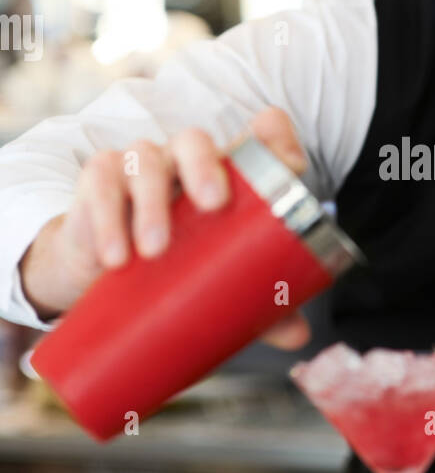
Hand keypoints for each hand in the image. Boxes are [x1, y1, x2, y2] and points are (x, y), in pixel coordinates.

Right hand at [19, 106, 311, 348]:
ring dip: (151, 203)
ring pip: (146, 162)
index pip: (256, 136)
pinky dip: (107, 219)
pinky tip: (115, 256)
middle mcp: (183, 159)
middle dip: (205, 166)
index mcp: (224, 171)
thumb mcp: (217, 282)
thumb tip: (298, 336)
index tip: (291, 166)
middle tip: (215, 204)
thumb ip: (260, 305)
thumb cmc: (175, 263)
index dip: (276, 140)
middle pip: (195, 141)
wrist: (104, 273)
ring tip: (155, 250)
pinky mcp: (98, 182)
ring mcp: (139, 166)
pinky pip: (100, 185)